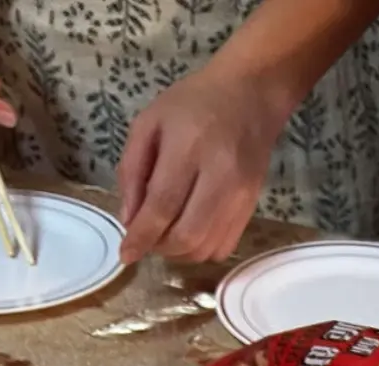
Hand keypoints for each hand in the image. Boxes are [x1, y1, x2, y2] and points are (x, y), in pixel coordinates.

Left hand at [117, 65, 287, 264]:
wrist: (249, 97)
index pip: (162, 205)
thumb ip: (132, 170)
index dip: (142, 236)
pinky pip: (223, 247)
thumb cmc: (192, 105)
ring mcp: (240, 196)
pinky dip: (201, 250)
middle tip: (147, 237)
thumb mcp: (149, 124)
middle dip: (160, 246)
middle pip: (187, 235)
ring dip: (179, 252)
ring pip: (205, 248)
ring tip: (166, 234)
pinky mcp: (252, 208)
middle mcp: (220, 177)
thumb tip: (129, 221)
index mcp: (189, 147)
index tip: (126, 254)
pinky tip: (189, 233)